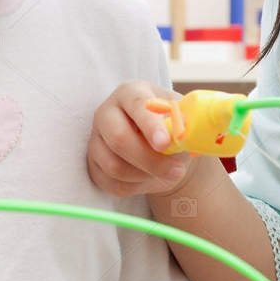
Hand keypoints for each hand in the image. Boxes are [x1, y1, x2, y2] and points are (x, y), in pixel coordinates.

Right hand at [87, 81, 196, 199]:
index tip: (165, 144)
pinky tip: (150, 178)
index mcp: (130, 93)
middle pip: (119, 139)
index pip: (137, 105)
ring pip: (114, 166)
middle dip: (150, 160)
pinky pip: (111, 183)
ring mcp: (96, 139)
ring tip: (167, 173)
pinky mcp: (93, 164)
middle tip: (178, 171)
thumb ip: (184, 123)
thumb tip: (186, 133)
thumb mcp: (183, 119)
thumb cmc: (172, 127)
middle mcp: (106, 113)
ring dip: (146, 176)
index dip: (150, 126)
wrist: (163, 147)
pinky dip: (136, 187)